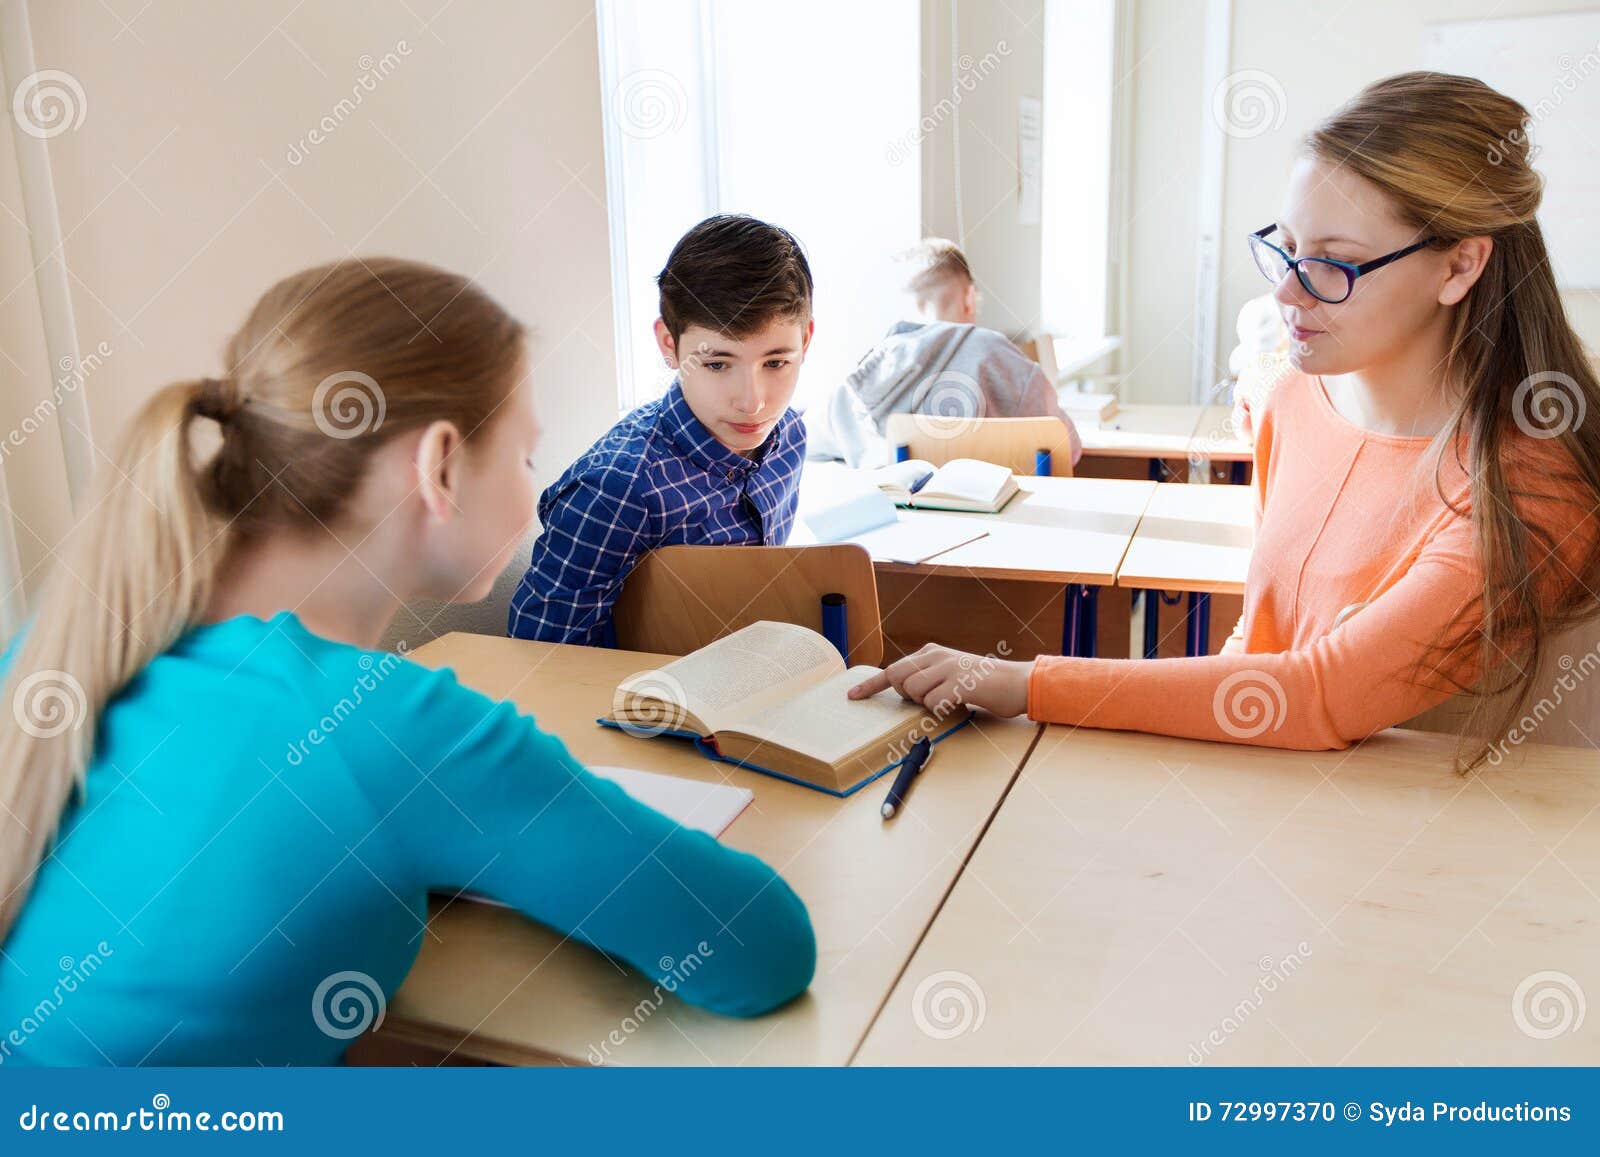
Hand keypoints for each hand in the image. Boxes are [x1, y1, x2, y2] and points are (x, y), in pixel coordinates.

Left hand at [847, 644, 1031, 718]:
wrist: (1017, 682)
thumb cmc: (983, 684)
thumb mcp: (950, 674)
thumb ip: (928, 678)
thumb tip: (905, 693)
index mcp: (932, 652)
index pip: (893, 668)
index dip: (871, 685)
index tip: (853, 695)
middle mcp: (936, 655)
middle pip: (897, 678)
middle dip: (905, 695)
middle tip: (931, 698)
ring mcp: (948, 667)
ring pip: (914, 691)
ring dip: (928, 703)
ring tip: (952, 698)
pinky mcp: (959, 682)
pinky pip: (934, 702)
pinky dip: (943, 709)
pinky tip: (961, 701)